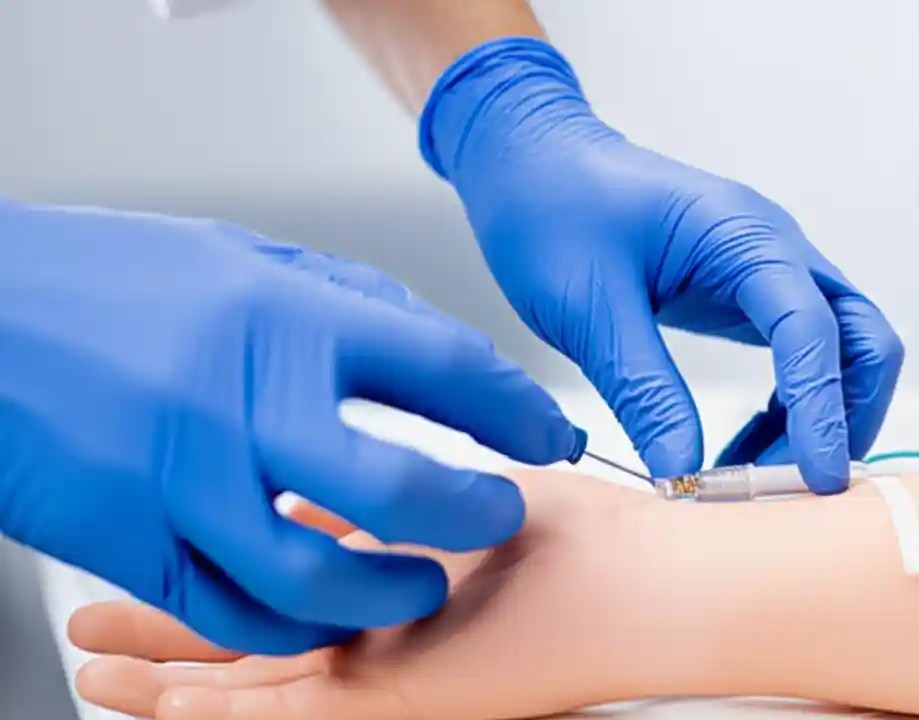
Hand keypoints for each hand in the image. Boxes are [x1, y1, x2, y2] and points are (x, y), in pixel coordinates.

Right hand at [0, 199, 583, 653]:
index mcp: (288, 320)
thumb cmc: (109, 279)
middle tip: (501, 513)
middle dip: (476, 511)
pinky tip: (327, 613)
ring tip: (423, 582)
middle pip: (402, 490)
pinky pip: (236, 615)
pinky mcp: (133, 544)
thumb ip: (347, 304)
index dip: (519, 411)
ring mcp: (187, 485)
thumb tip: (439, 350)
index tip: (548, 432)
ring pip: (321, 581)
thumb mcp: (244, 258)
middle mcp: (246, 405)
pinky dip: (296, 629)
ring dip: (391, 593)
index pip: (450, 371)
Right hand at [70, 471, 652, 719]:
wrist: (627, 573)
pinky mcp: (384, 699)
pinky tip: (149, 693)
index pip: (277, 574)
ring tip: (94, 660)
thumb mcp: (442, 488)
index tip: (169, 541)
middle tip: (99, 618)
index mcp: (384, 581)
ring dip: (163, 671)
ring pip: (240, 683)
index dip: (212, 563)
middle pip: (243, 633)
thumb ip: (379, 495)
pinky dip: (204, 706)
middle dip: (166, 625)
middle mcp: (367, 632)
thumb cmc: (566, 526)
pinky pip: (277, 713)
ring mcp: (369, 671)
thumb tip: (320, 483)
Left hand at [421, 38, 903, 490]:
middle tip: (796, 487)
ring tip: (756, 479)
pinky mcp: (748, 296)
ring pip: (839, 351)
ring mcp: (767, 272)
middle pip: (861, 338)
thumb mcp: (588, 308)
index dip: (822, 407)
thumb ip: (643, 389)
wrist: (532, 159)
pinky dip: (787, 409)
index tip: (814, 479)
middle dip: (848, 415)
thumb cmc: (552, 210)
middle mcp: (774, 249)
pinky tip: (741, 451)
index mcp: (742, 236)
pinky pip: (797, 358)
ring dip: (819, 418)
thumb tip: (682, 472)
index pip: (812, 327)